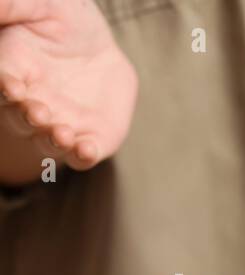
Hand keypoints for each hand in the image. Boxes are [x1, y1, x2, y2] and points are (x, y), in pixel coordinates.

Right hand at [0, 0, 137, 174]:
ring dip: (52, 141)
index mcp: (11, 70)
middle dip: (26, 117)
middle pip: (19, 118)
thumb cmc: (62, 18)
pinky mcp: (89, 138)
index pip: (3, 85)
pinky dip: (82, 155)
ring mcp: (58, 123)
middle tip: (37, 112)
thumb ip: (9, 6)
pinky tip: (86, 149)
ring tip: (62, 134)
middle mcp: (29, 102)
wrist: (102, 45)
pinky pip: (82, 155)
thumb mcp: (38, 4)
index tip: (13, 87)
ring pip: (48, 141)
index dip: (6, 89)